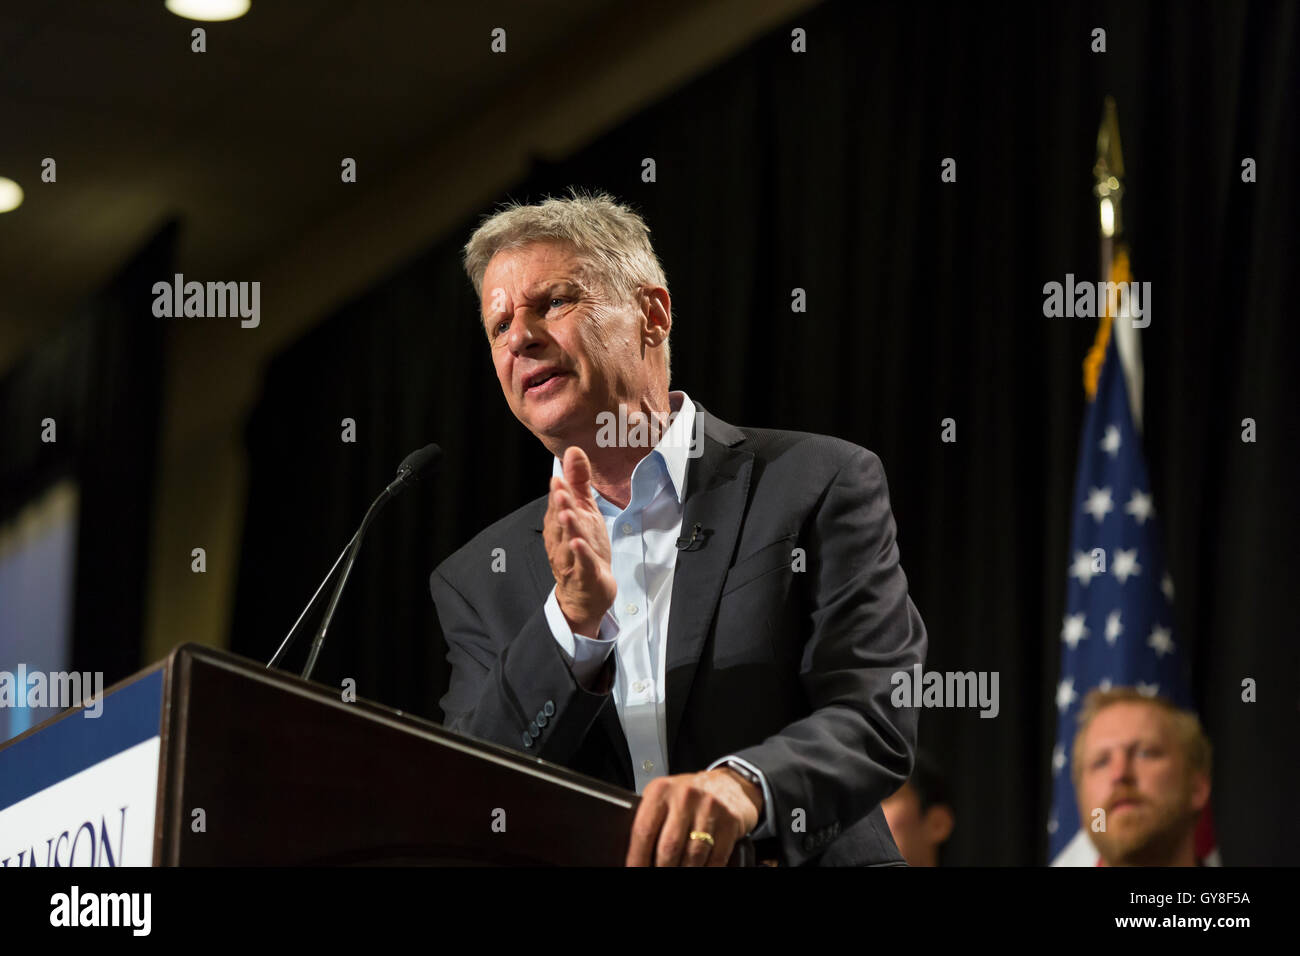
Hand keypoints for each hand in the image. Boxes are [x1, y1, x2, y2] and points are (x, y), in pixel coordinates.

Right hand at [544, 446, 615, 635]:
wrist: (587, 593)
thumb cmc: (584, 549)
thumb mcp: (584, 512)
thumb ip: (578, 482)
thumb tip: (573, 450)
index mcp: (559, 524)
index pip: (557, 505)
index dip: (558, 492)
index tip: (558, 477)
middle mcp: (560, 541)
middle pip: (559, 521)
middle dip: (559, 505)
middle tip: (560, 489)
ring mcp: (570, 559)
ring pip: (568, 541)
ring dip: (568, 527)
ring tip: (568, 513)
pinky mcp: (584, 575)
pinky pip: (582, 564)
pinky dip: (581, 554)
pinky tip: (580, 543)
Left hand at [625, 768, 762, 866]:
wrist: (727, 785)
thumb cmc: (687, 797)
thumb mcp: (664, 798)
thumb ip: (650, 820)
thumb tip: (635, 856)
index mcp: (661, 790)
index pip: (643, 830)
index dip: (637, 858)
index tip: (634, 870)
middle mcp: (685, 796)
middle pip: (668, 848)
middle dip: (661, 870)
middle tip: (657, 875)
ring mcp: (710, 808)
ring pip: (693, 856)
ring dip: (684, 872)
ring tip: (677, 873)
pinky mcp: (730, 822)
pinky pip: (716, 858)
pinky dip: (706, 870)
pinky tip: (698, 870)